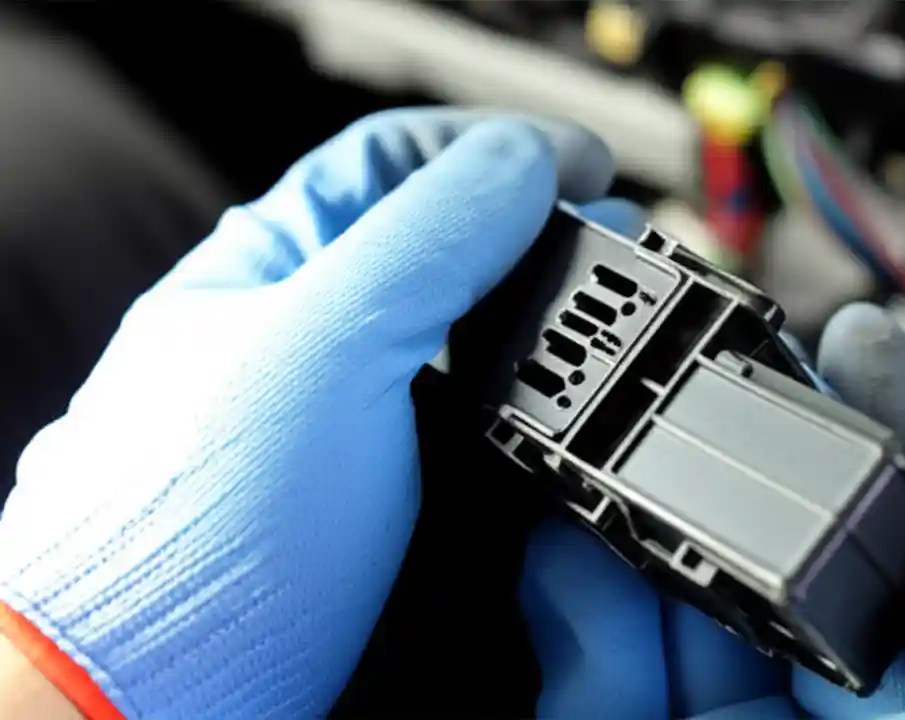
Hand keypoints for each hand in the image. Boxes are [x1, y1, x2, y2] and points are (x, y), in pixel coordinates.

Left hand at [0, 108, 613, 717]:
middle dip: (532, 240)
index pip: (393, 161)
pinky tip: (559, 430)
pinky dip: (526, 423)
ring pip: (464, 353)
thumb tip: (526, 164)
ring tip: (604, 335)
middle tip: (612, 255)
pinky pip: (474, 443)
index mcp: (269, 273)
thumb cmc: (193, 537)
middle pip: (438, 252)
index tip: (584, 169)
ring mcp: (348, 436)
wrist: (160, 707)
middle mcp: (308, 347)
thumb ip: (431, 240)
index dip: (493, 148)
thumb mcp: (325, 348)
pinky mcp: (383, 516)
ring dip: (537, 333)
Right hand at [521, 303, 904, 718]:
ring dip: (635, 524)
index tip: (849, 338)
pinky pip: (590, 678)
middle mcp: (826, 706)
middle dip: (729, 460)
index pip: (901, 526)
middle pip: (767, 548)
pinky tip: (563, 546)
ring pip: (665, 605)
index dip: (880, 423)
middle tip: (699, 375)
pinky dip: (572, 612)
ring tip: (614, 447)